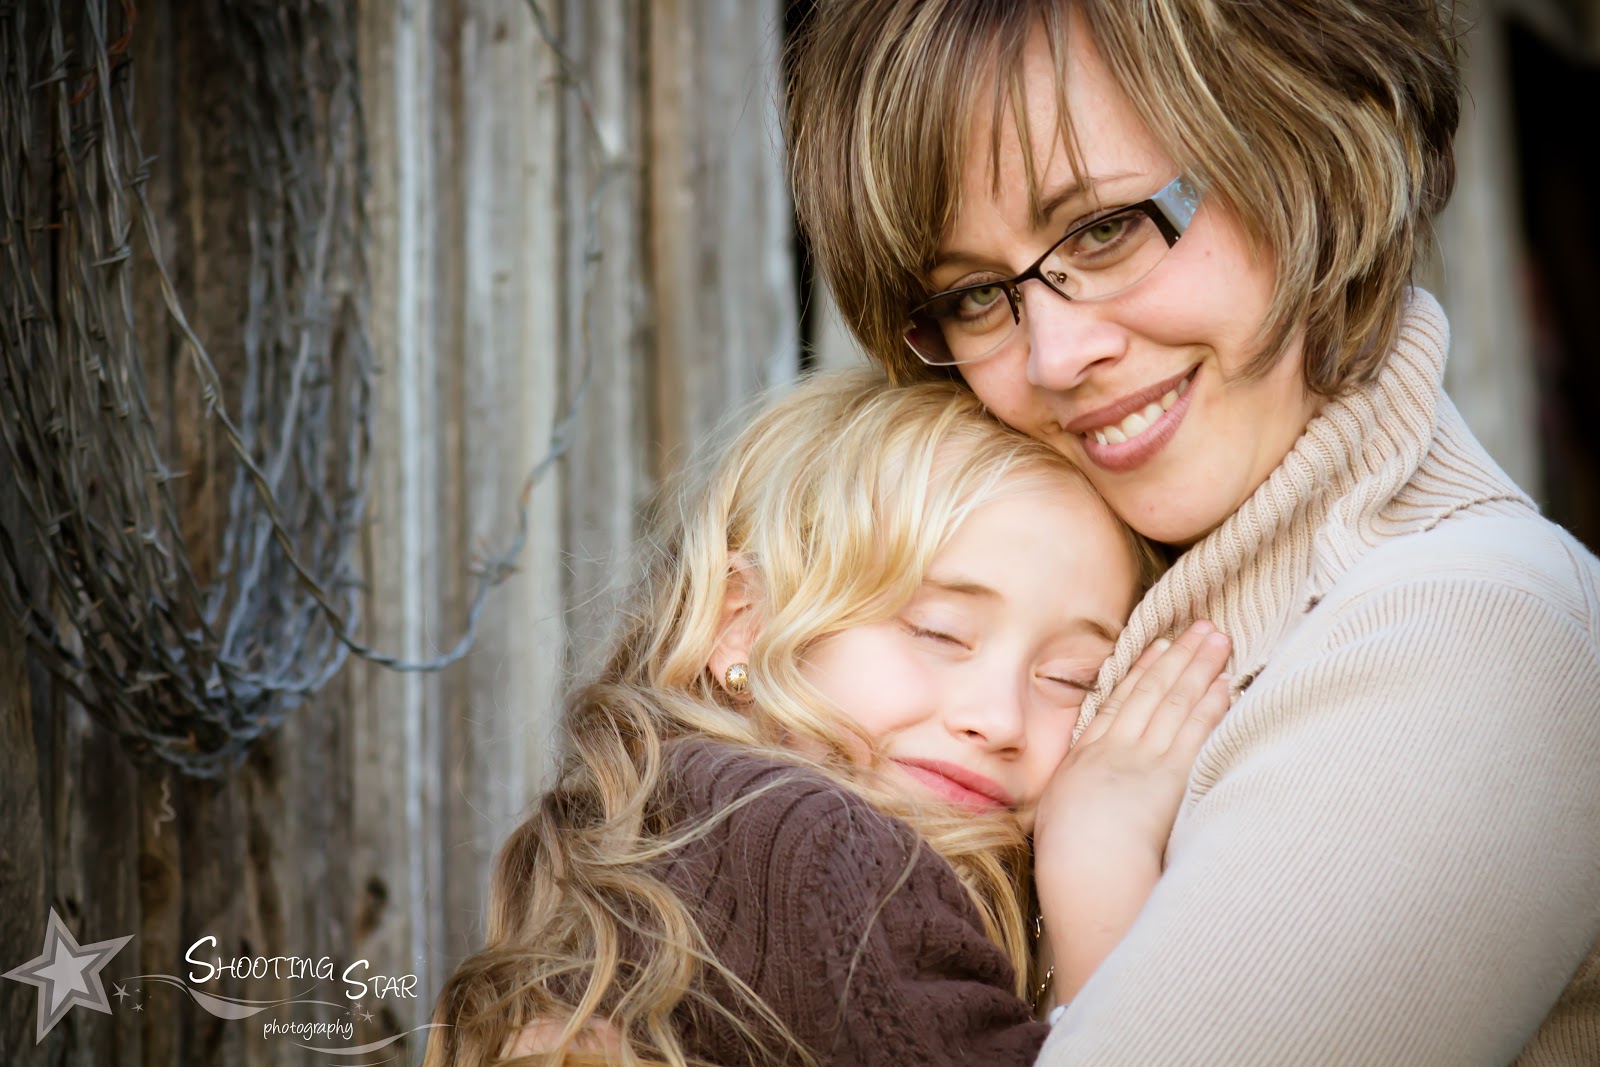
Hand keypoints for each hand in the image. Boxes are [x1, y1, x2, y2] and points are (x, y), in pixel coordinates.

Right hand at [1031, 622, 1231, 1001]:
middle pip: (1151, 692)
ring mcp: (1142, 759)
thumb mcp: (1055, 818)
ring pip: (1174, 702)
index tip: (1158, 648)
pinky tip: (1225, 683)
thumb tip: (1074, 803)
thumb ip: (1071, 801)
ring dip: (1198, 668)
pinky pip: (1194, 731)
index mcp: (1084, 758)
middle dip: (1178, 657)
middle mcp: (1114, 749)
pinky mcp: (1169, 776)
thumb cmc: (1067, 858)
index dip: (1141, 673)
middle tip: (1201, 628)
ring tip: (1219, 641)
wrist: (1082, 868)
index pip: (1118, 704)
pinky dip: (1210, 704)